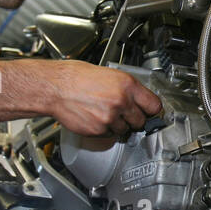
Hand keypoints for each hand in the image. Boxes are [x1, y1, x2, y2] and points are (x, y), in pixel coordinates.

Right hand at [48, 62, 162, 136]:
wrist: (56, 87)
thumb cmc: (77, 77)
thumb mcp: (109, 74)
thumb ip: (127, 88)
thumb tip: (140, 99)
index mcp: (127, 85)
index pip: (154, 105)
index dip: (151, 110)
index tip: (150, 112)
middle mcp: (121, 101)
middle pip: (141, 121)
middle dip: (135, 119)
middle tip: (124, 113)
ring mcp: (110, 117)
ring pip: (125, 130)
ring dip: (119, 125)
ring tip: (105, 112)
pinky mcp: (99, 130)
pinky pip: (110, 135)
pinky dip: (105, 129)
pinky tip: (96, 117)